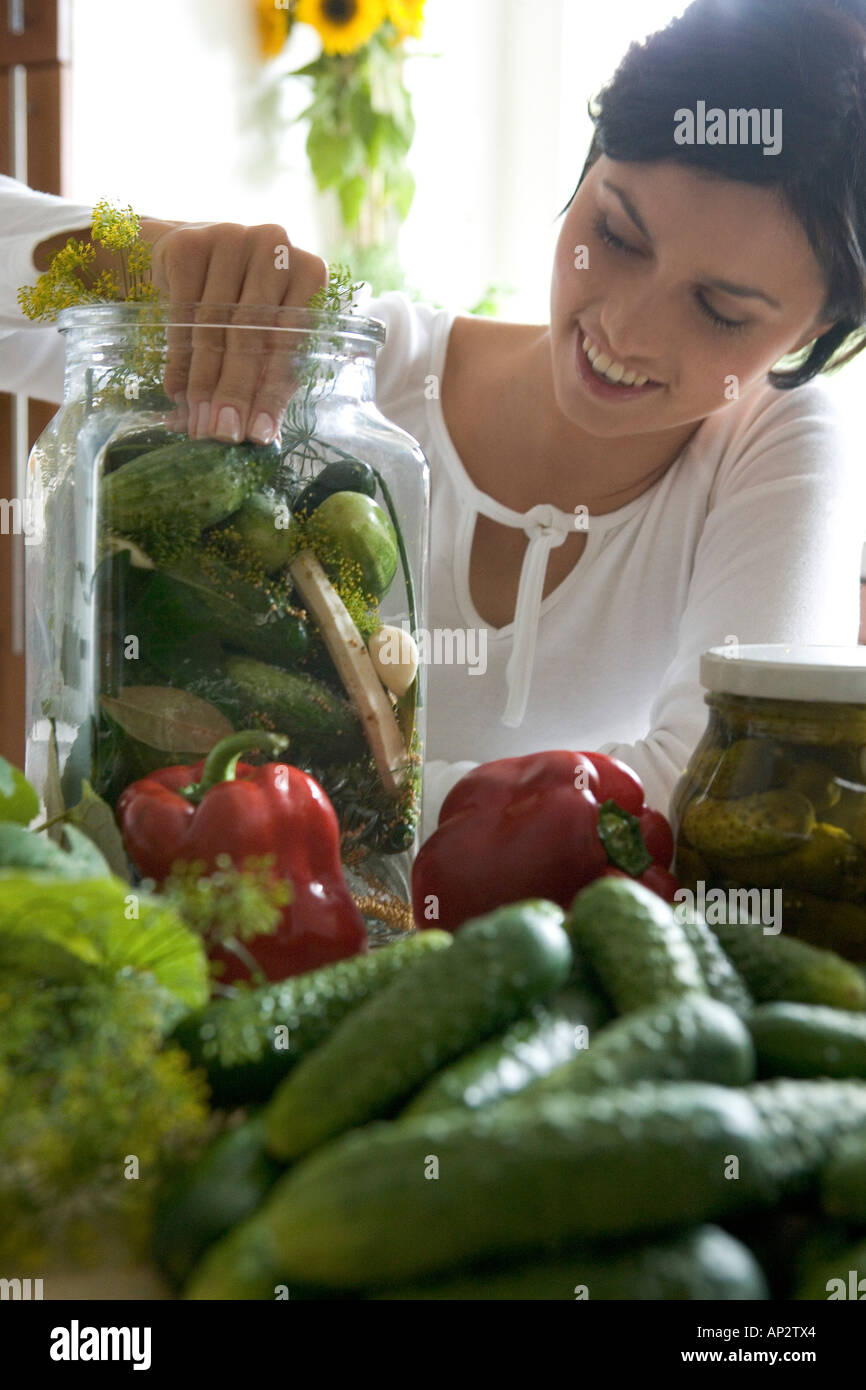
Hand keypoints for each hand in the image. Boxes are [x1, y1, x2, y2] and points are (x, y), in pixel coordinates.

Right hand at [144, 220, 328, 443]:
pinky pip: (182, 311)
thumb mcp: (264, 330)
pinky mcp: (189, 242)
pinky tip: (175, 391)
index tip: (260, 434)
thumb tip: (262, 435)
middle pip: (253, 334)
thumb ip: (268, 371)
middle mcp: (276, 248)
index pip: (292, 341)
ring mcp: (232, 238)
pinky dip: (178, 357)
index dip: (274, 392)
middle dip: (237, 391)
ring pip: (215, 326)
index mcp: (310, 272)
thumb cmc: (239, 301)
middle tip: (224, 434)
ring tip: (198, 423)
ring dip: (204, 382)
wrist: (188, 251)